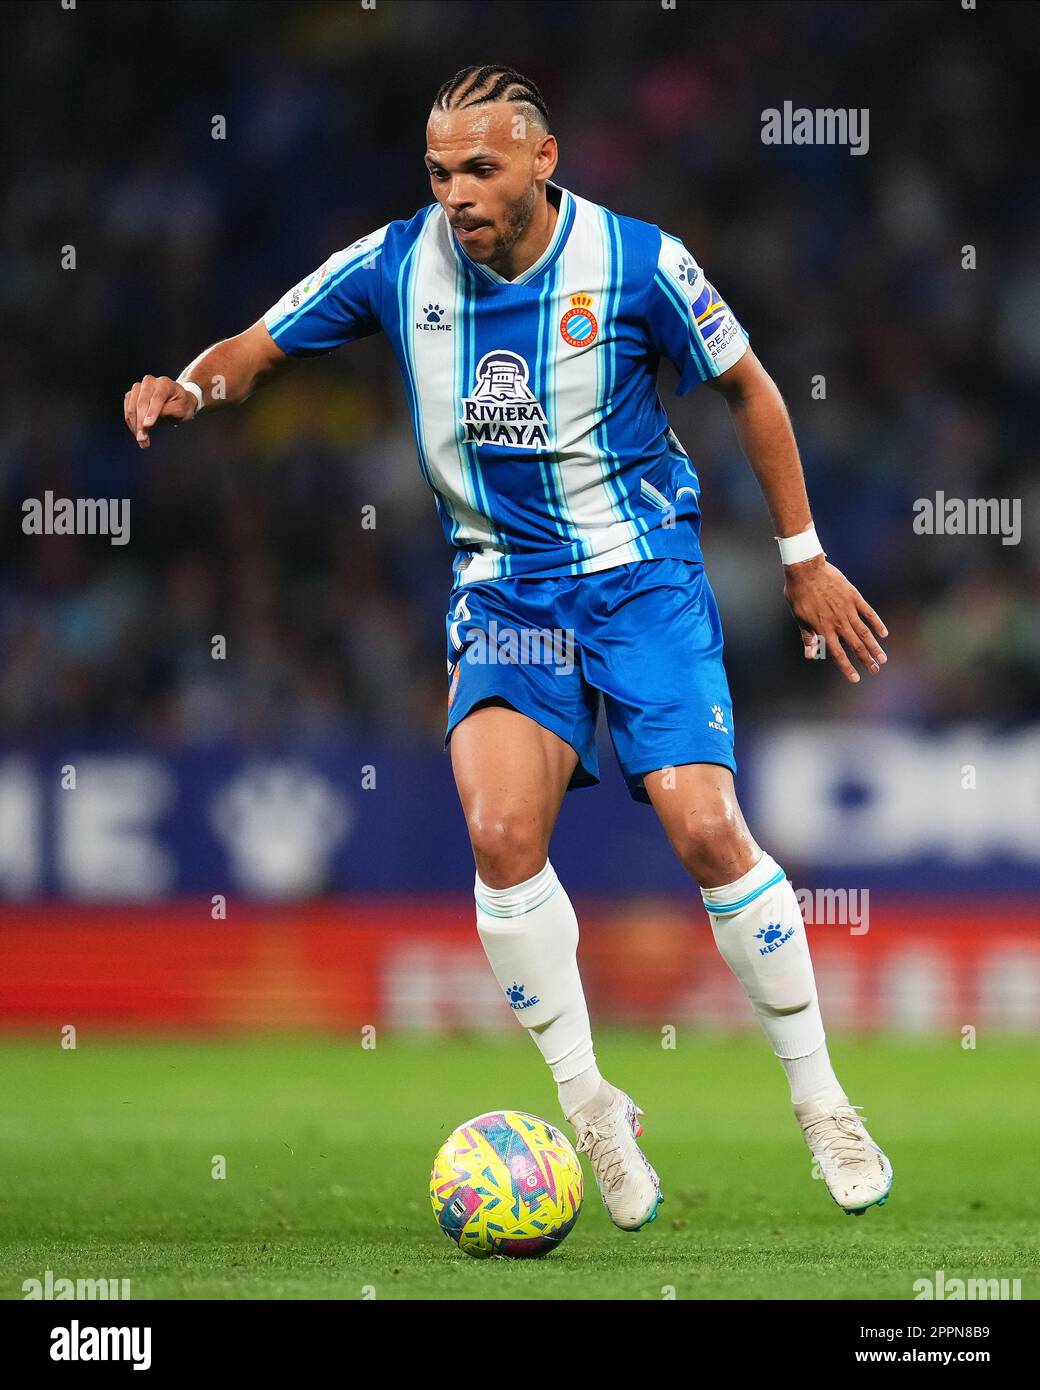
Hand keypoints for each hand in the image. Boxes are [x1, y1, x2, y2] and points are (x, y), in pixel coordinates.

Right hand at [123, 375, 196, 447]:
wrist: (176, 401)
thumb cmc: (181, 405)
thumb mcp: (182, 410)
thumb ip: (169, 411)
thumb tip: (150, 417)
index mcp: (164, 383)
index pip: (157, 398)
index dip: (152, 412)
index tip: (148, 426)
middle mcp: (149, 382)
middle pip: (141, 403)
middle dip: (141, 423)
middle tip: (143, 440)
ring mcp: (138, 388)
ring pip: (132, 407)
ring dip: (135, 426)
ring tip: (142, 441)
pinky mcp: (131, 395)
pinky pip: (127, 410)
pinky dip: (131, 423)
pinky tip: (138, 434)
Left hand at [783, 554, 887, 682]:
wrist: (806, 570)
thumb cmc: (799, 593)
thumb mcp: (799, 617)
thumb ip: (808, 636)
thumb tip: (810, 655)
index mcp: (824, 628)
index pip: (838, 654)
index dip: (847, 667)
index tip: (855, 678)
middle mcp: (838, 622)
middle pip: (855, 645)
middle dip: (866, 660)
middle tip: (875, 670)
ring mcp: (848, 609)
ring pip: (864, 632)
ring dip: (874, 646)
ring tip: (882, 658)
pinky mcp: (854, 597)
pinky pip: (868, 612)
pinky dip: (877, 623)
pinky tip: (884, 633)